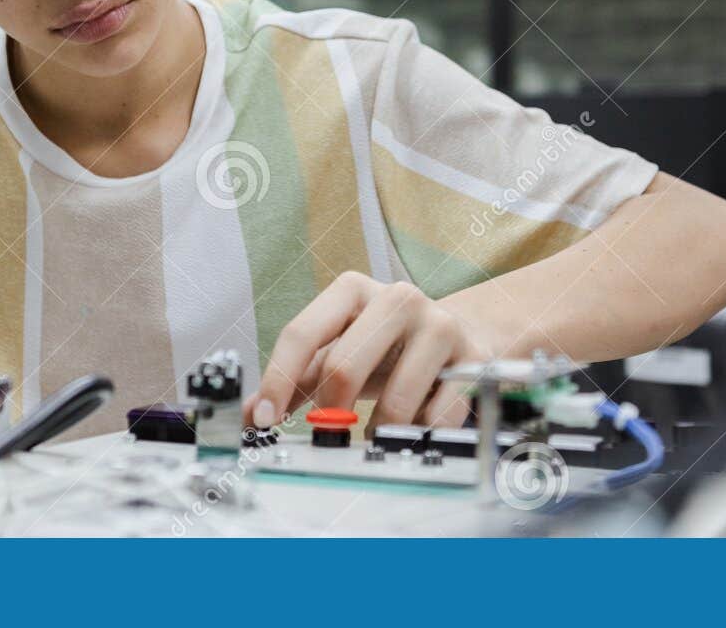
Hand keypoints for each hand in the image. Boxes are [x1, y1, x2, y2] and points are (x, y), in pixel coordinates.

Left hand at [243, 271, 492, 430]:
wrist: (459, 335)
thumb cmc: (386, 347)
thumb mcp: (339, 351)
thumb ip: (297, 378)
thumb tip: (252, 413)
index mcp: (352, 289)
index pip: (301, 333)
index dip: (277, 381)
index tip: (264, 420)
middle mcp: (397, 297)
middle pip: (342, 366)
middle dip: (330, 412)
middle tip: (329, 432)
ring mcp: (439, 324)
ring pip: (395, 399)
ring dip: (378, 432)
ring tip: (374, 435)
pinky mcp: (473, 357)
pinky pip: (439, 415)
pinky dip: (420, 435)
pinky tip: (414, 430)